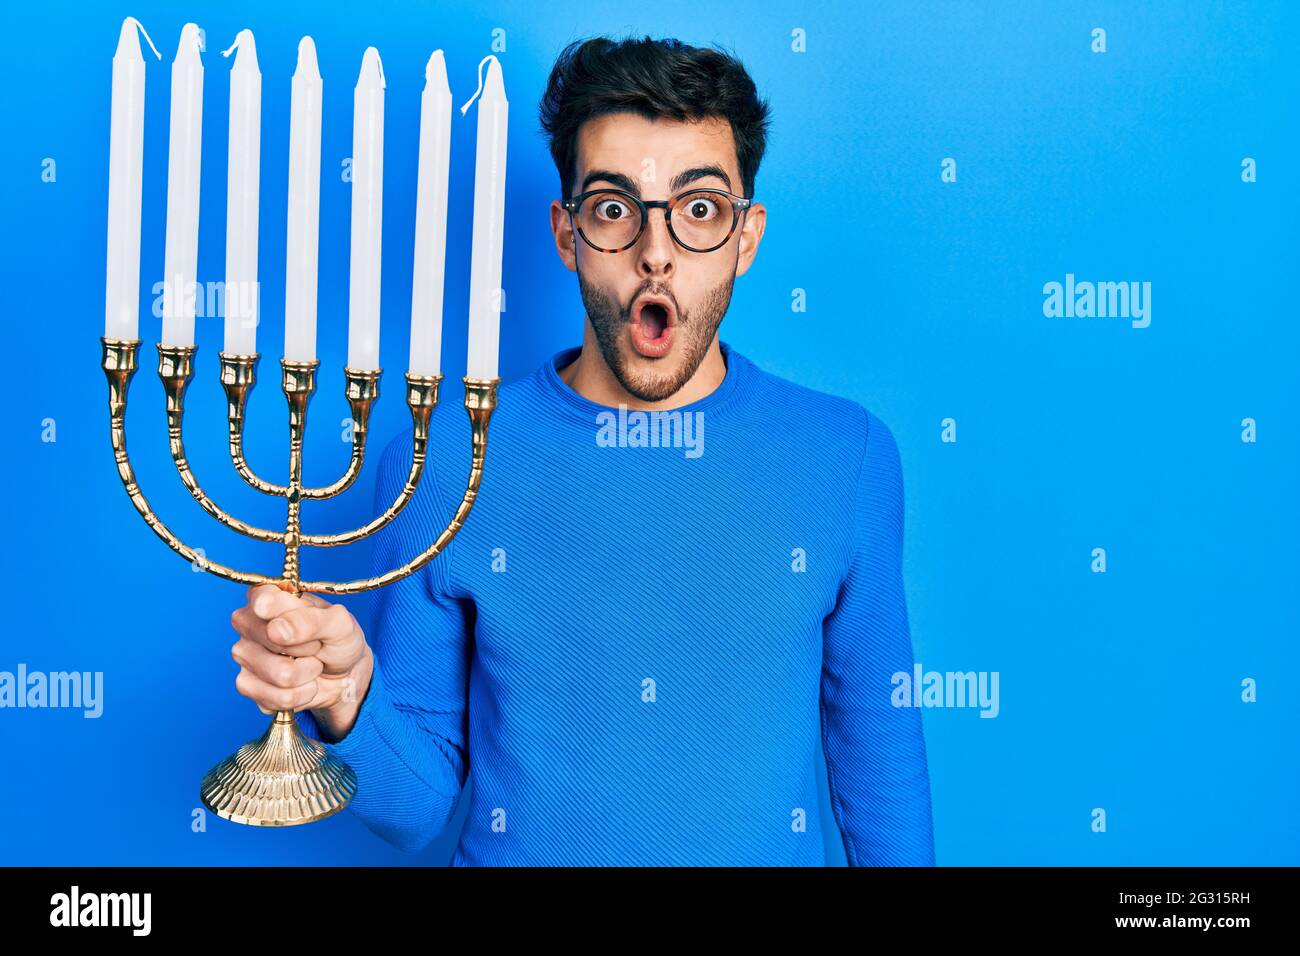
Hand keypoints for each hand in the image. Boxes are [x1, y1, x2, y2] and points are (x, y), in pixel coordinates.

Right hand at [230, 584, 371, 734]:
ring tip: (311, 665)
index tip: (313, 623)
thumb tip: (276, 630)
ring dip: (307, 674)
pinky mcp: (246, 685)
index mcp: (266, 595)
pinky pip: (276, 698)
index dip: (296, 620)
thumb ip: (310, 620)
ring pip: (280, 674)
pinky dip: (301, 695)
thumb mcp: (339, 623)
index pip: (265, 603)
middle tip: (316, 645)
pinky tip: (302, 684)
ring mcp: (244, 654)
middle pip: (272, 640)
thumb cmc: (338, 640)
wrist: (344, 676)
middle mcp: (247, 622)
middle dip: (308, 648)